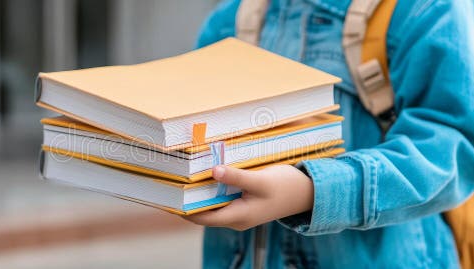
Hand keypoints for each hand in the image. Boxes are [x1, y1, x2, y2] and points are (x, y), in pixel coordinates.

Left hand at [182, 164, 313, 230]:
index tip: (166, 196)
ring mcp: (239, 211)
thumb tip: (214, 171)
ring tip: (183, 175)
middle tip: (172, 180)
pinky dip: (212, 188)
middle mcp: (235, 217)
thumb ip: (236, 177)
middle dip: (188, 198)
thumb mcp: (260, 180)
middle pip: (203, 211)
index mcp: (237, 216)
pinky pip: (222, 198)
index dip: (182, 209)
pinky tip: (206, 174)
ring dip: (200, 192)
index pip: (200, 217)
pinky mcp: (243, 202)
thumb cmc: (285, 188)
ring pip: (212, 203)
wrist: (307, 193)